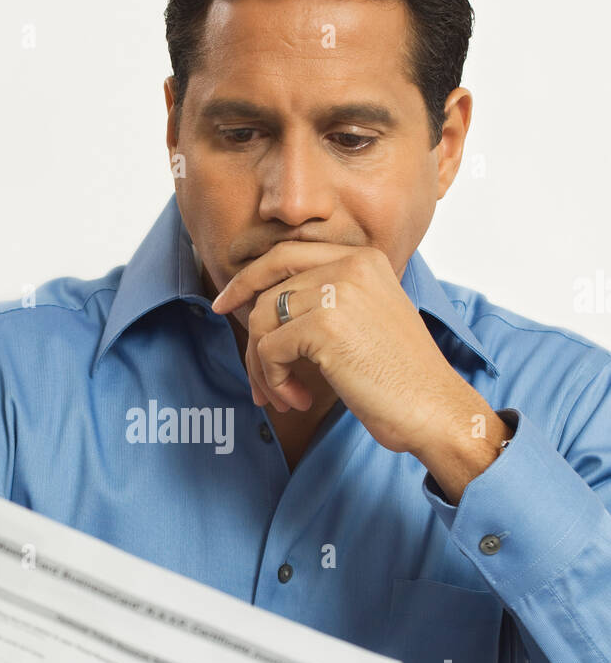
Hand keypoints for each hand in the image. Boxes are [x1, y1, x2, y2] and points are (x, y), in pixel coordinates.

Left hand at [212, 240, 473, 456]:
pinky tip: (300, 400)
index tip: (226, 303)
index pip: (285, 253)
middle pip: (267, 287)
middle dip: (245, 324)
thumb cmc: (401, 378)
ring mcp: (337, 291)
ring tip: (284, 395)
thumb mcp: (366, 321)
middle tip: (239, 357)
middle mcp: (350, 264)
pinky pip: (269, 350)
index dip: (248, 277)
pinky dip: (275, 381)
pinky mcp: (324, 325)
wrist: (436, 409)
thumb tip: (261, 307)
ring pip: (262, 321)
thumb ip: (325, 301)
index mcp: (363, 257)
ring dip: (263, 367)